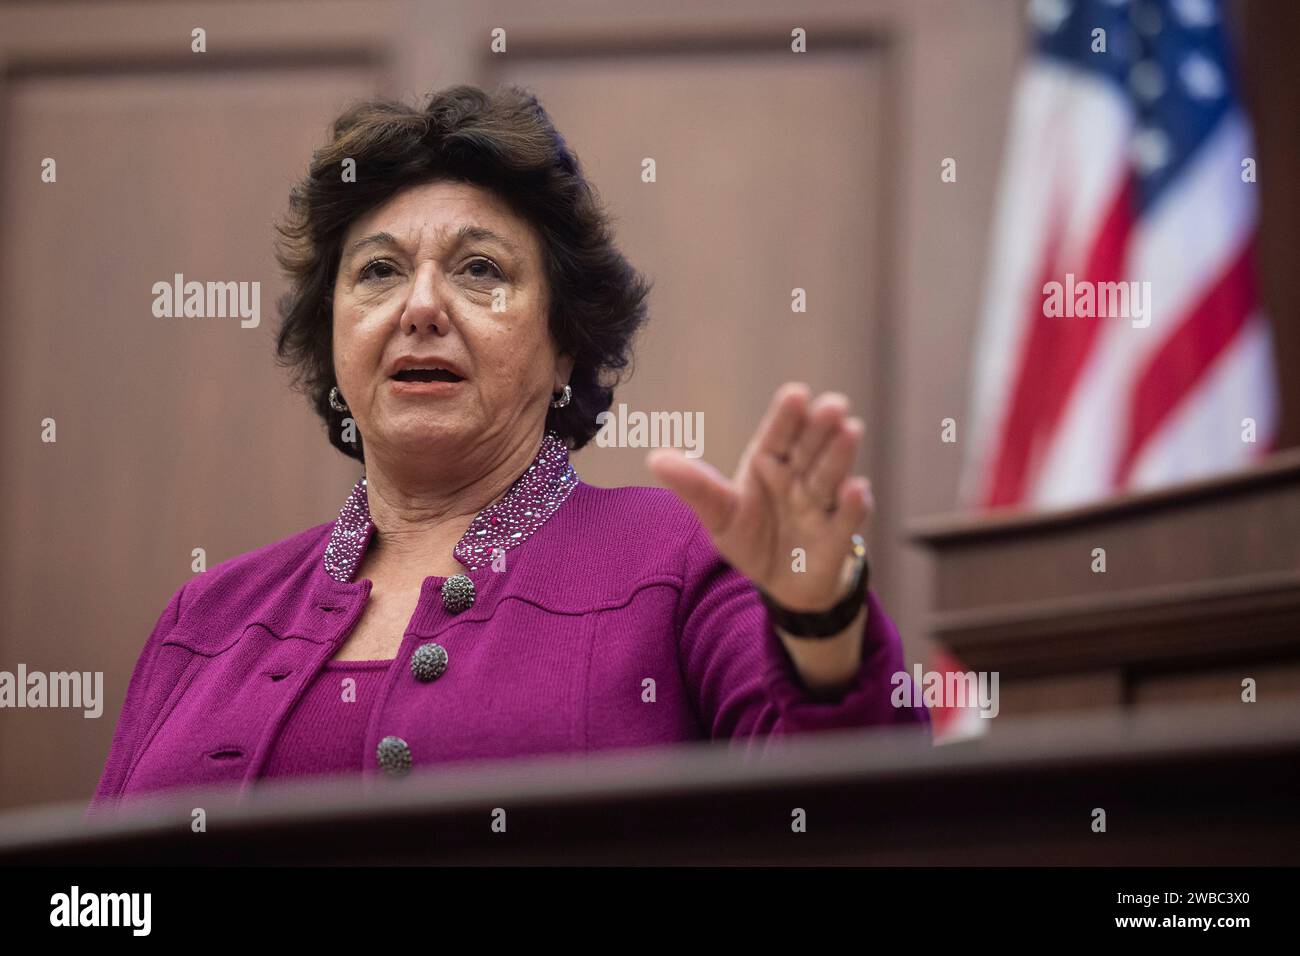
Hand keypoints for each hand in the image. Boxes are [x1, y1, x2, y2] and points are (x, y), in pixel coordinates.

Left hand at [647, 382, 872, 612]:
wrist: (781, 584)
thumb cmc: (751, 538)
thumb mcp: (719, 514)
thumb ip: (695, 487)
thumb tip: (655, 458)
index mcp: (769, 464)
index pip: (778, 435)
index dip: (787, 416)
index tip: (796, 394)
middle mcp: (798, 477)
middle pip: (810, 448)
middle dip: (821, 428)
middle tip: (833, 405)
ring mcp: (821, 504)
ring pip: (831, 475)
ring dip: (840, 454)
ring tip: (850, 430)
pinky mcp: (837, 535)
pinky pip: (847, 518)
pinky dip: (853, 505)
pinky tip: (856, 489)